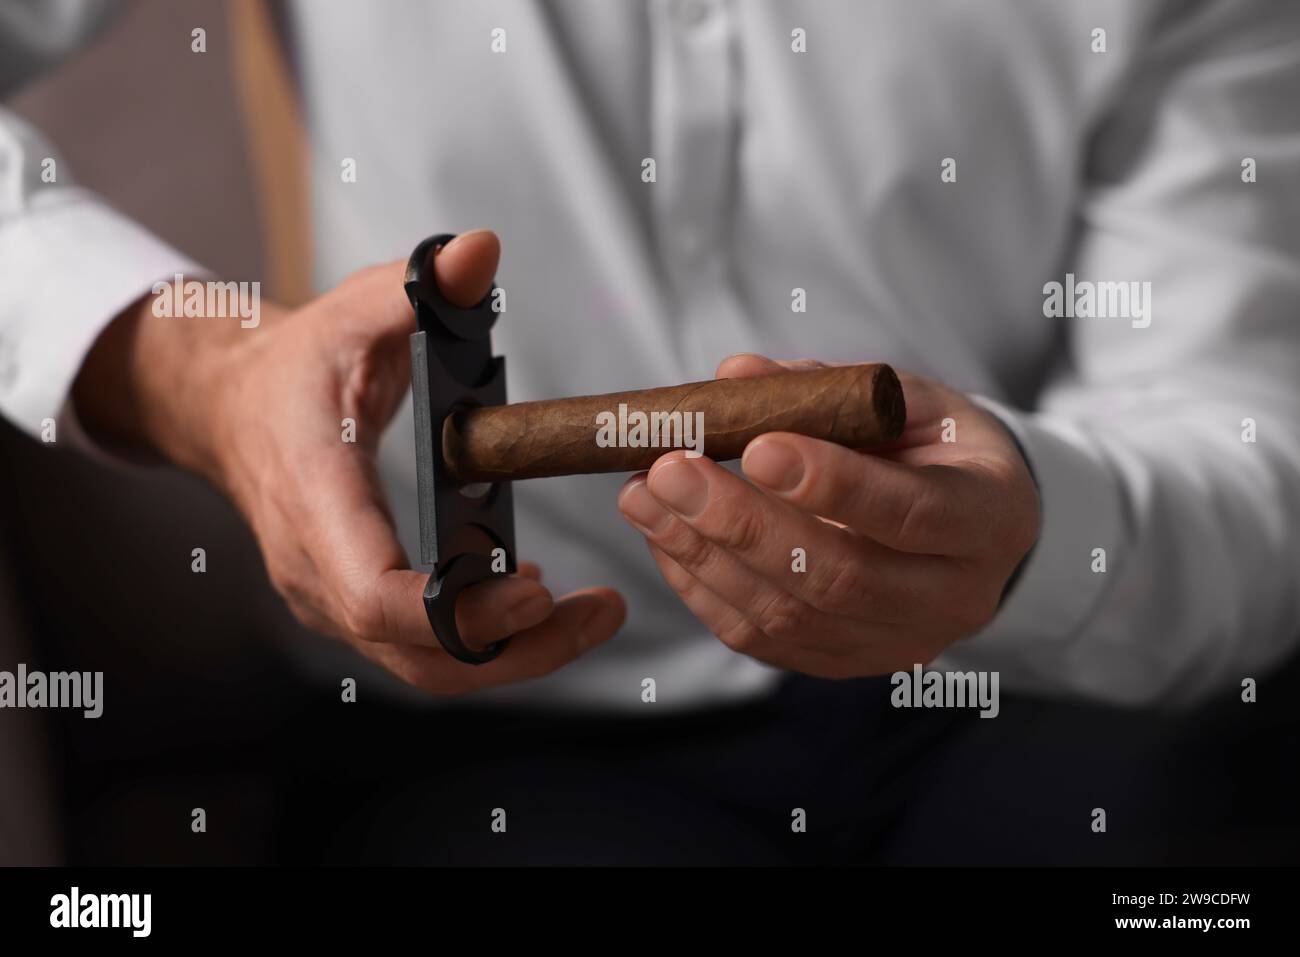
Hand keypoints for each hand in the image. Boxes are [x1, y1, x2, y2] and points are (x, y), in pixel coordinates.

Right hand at [75, 230, 624, 693]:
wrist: (232, 409)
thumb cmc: (293, 368)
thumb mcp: (348, 314)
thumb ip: (415, 289)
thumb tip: (480, 250)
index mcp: (315, 505)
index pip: (373, 596)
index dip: (453, 613)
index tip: (533, 592)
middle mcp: (319, 572)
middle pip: (418, 657)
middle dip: (515, 651)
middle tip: (597, 614)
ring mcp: (335, 600)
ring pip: (427, 667)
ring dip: (515, 654)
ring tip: (590, 613)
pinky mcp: (357, 605)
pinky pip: (425, 650)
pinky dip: (487, 640)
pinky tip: (539, 600)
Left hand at [617, 354, 1038, 676]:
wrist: (964, 527)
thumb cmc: (931, 450)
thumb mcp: (904, 401)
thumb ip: (829, 388)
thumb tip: (737, 373)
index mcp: (988, 517)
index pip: (913, 513)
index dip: (833, 484)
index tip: (757, 447)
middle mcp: (952, 596)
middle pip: (838, 576)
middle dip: (743, 522)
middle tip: (672, 469)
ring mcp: (895, 642)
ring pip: (788, 615)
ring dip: (703, 553)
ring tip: (643, 495)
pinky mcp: (840, 662)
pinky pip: (759, 638)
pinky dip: (700, 586)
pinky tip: (663, 534)